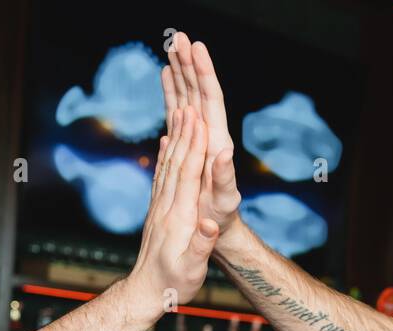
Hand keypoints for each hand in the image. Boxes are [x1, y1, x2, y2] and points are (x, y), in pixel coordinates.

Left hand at [127, 105, 218, 311]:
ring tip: (179, 113)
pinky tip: (167, 141)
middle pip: (176, 164)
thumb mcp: (191, 271)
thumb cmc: (172, 284)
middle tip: (190, 105)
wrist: (145, 292)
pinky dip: (166, 155)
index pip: (187, 176)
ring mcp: (159, 208)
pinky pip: (162, 177)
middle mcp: (166, 208)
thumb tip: (211, 225)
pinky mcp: (157, 212)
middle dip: (184, 134)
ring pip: (167, 166)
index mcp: (179, 219)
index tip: (199, 122)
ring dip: (175, 138)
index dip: (193, 148)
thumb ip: (201, 247)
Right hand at [161, 32, 240, 233]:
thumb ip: (225, 178)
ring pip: (187, 98)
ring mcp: (197, 139)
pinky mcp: (188, 145)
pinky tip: (166, 78)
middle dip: (189, 64)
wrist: (215, 230)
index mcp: (216, 143)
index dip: (204, 74)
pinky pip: (178, 113)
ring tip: (171, 48)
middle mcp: (208, 136)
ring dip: (180, 73)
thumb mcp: (225, 202)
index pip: (211, 100)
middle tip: (178, 37)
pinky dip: (172, 93)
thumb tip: (224, 153)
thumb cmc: (220, 220)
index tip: (196, 49)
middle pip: (198, 92)